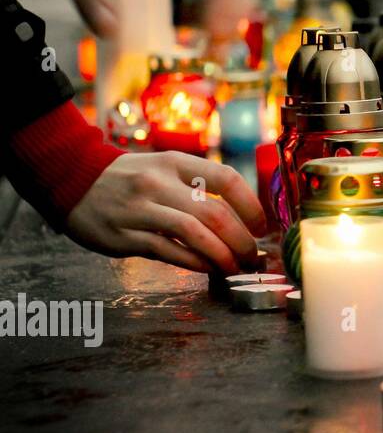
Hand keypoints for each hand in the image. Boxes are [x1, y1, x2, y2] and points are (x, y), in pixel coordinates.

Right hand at [65, 152, 267, 274]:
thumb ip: (197, 185)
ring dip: (222, 255)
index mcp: (175, 163)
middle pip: (214, 213)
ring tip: (235, 267)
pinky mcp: (124, 236)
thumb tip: (240, 217)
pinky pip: (168, 252)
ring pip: (194, 234)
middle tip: (253, 256)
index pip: (226, 178)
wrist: (71, 180)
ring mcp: (140, 210)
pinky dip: (194, 263)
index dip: (250, 205)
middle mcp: (159, 184)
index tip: (261, 225)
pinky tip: (208, 268)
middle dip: (241, 239)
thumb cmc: (129, 178)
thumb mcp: (164, 167)